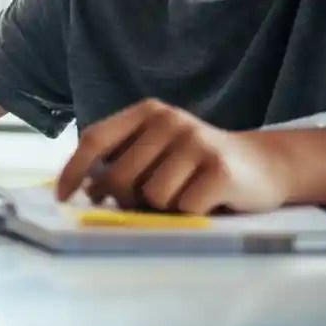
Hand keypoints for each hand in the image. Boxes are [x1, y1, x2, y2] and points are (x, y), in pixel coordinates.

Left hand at [56, 99, 289, 214]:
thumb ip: (122, 161)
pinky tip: (207, 200)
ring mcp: (197, 142)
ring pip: (151, 197)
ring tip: (184, 194)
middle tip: (146, 203)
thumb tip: (84, 192)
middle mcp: (170, 120)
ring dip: (164, 208)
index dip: (74, 170)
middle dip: (124, 200)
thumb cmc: (195, 164)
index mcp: (147, 112)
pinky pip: (183, 208)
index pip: (95, 139)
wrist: (263, 165)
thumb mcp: (156, 150)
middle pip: (119, 177)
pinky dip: (190, 214)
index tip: (62, 197)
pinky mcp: (220, 169)